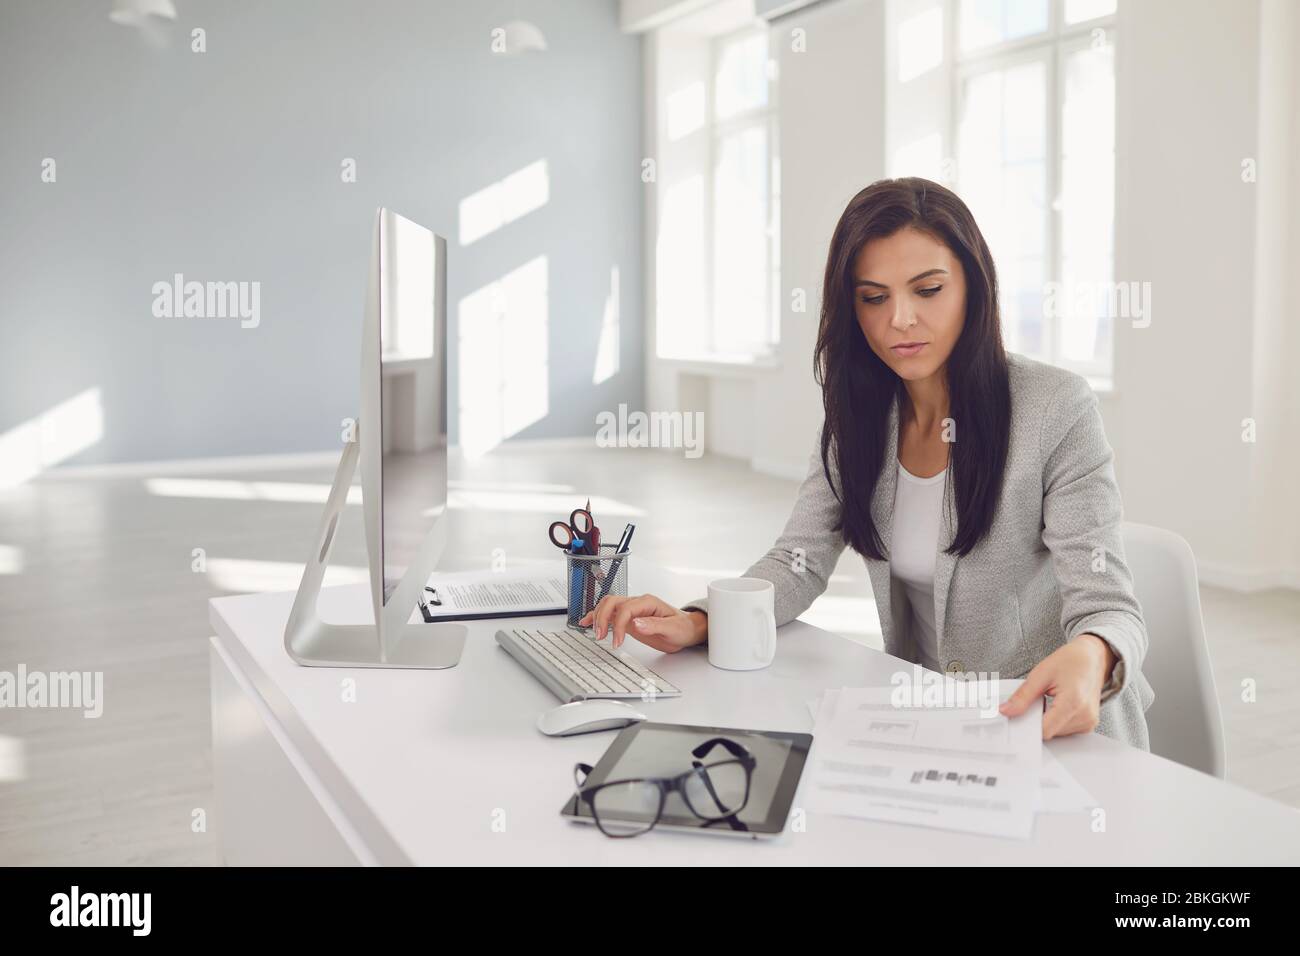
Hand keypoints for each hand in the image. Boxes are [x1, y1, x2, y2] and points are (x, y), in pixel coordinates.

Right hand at [579, 594, 706, 652]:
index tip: (617, 641)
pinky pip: (609, 614)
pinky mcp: (628, 619)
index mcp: (648, 602)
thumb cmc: (682, 627)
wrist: (686, 630)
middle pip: (612, 602)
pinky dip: (596, 617)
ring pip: (607, 605)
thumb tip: (636, 622)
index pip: (626, 609)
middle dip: (603, 618)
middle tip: (601, 636)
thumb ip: (654, 625)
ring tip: (596, 634)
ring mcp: (631, 610)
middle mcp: (637, 604)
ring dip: (598, 617)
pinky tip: (587, 622)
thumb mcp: (672, 629)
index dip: (619, 625)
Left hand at [999, 634, 1115, 739]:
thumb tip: (1006, 711)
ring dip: (1047, 720)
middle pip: (1049, 732)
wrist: (1093, 658)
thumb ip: (1022, 696)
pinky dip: (1056, 720)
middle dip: (1037, 719)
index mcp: (1073, 702)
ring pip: (1056, 733)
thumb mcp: (1040, 674)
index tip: (1018, 716)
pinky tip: (1058, 705)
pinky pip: (1065, 730)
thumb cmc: (1071, 661)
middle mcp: (1085, 716)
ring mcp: (1089, 722)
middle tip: (1038, 699)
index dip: (1028, 724)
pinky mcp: (1089, 724)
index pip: (1044, 730)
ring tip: (1051, 700)